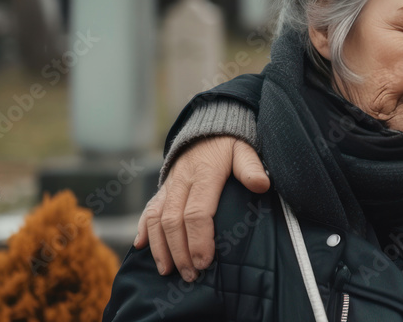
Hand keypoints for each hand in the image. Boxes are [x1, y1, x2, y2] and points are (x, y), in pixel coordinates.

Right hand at [134, 136, 269, 280]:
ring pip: (156, 218)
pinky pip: (148, 209)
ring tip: (167, 271)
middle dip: (179, 251)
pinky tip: (140, 246)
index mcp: (205, 173)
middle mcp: (182, 180)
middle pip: (173, 220)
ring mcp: (169, 185)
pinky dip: (143, 228)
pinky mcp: (162, 188)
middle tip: (190, 275)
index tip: (204, 261)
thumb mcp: (244, 150)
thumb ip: (251, 167)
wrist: (208, 127)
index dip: (198, 239)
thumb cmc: (230, 146)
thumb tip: (262, 184)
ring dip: (159, 247)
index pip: (197, 212)